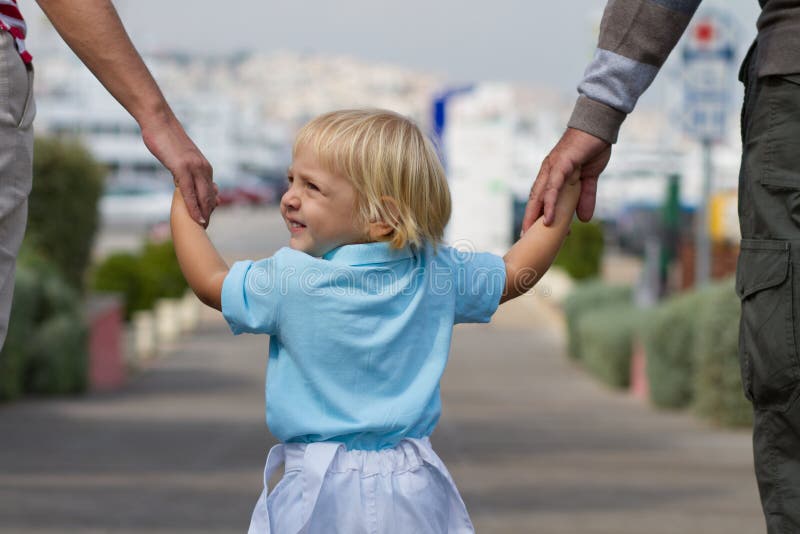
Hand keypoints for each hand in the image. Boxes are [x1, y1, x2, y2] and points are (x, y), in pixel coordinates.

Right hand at [141, 111, 214, 226]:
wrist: (159, 121)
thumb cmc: (166, 139)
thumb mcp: (180, 158)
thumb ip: (186, 172)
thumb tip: (184, 183)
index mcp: (204, 167)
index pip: (210, 191)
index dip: (209, 206)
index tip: (207, 219)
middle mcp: (203, 168)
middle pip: (209, 196)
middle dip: (208, 213)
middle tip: (205, 228)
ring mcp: (194, 167)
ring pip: (202, 196)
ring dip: (203, 213)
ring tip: (203, 227)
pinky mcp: (182, 167)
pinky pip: (190, 192)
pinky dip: (193, 206)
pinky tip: (195, 217)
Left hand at [521, 128, 610, 233]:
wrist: (599, 126)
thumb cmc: (592, 149)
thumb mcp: (590, 178)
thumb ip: (586, 197)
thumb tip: (585, 219)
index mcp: (553, 175)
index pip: (542, 199)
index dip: (537, 215)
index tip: (533, 233)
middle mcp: (549, 172)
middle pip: (535, 199)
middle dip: (529, 219)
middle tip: (524, 237)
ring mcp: (553, 168)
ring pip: (541, 195)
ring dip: (535, 215)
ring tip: (531, 232)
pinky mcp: (562, 164)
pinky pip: (554, 187)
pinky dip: (550, 203)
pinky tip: (549, 217)